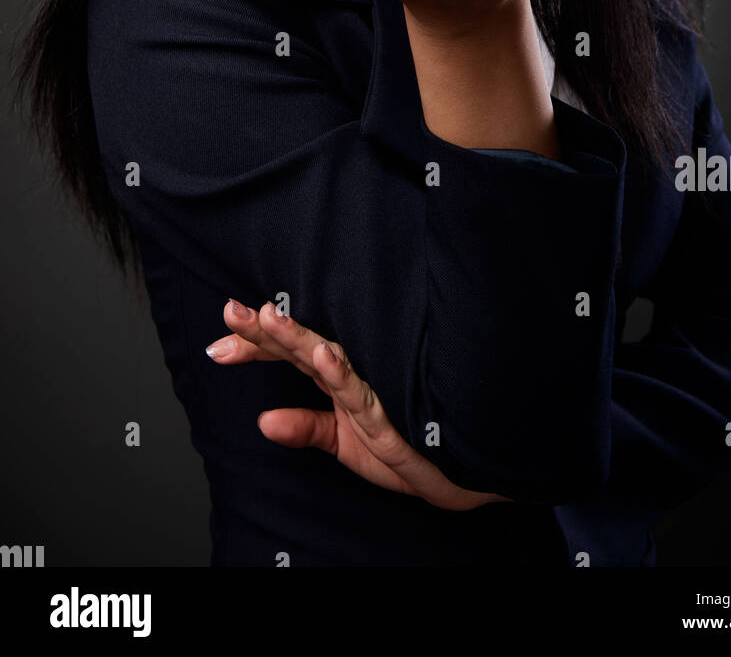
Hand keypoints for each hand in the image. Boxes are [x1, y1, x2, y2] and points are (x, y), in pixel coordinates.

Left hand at [206, 299, 512, 510]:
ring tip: (267, 318)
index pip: (289, 358)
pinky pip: (360, 394)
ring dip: (298, 338)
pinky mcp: (386, 419)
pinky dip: (341, 373)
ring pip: (327, 359)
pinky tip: (322, 355)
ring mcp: (369, 394)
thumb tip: (262, 421)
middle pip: (301, 347)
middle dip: (265, 330)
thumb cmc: (405, 450)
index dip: (255, 347)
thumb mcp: (344, 444)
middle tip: (231, 311)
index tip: (218, 343)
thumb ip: (306, 428)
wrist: (455, 475)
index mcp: (336, 383)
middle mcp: (350, 380)